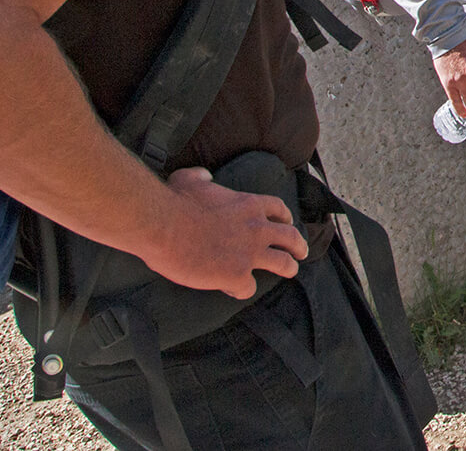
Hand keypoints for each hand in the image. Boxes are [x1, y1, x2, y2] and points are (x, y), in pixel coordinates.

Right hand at [144, 167, 308, 298]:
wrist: (163, 225)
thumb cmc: (174, 201)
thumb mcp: (190, 179)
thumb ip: (201, 176)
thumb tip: (205, 175)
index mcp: (248, 205)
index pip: (277, 209)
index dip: (283, 217)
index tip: (285, 222)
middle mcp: (256, 228)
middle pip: (290, 236)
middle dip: (298, 244)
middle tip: (302, 251)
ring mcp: (249, 253)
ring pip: (282, 263)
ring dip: (288, 267)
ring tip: (290, 270)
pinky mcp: (236, 275)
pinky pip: (248, 288)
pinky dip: (243, 290)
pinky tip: (233, 290)